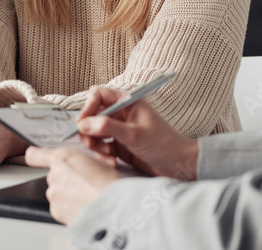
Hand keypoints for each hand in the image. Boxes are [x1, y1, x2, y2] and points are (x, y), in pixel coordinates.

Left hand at [25, 147, 122, 223]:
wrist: (112, 208)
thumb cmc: (110, 184)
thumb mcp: (99, 161)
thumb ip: (80, 160)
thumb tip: (77, 163)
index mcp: (64, 157)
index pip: (35, 155)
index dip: (36, 156)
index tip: (34, 157)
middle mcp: (54, 174)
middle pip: (55, 176)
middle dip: (67, 180)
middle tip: (85, 185)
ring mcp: (53, 194)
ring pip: (58, 193)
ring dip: (68, 195)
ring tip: (87, 197)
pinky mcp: (56, 211)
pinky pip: (60, 208)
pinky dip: (69, 209)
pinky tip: (83, 207)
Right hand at [74, 86, 197, 179]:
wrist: (179, 165)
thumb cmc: (164, 144)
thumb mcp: (134, 135)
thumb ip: (107, 127)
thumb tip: (83, 124)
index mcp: (127, 102)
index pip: (98, 95)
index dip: (88, 108)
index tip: (82, 124)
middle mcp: (121, 113)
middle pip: (93, 116)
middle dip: (89, 131)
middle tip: (91, 144)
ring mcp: (119, 130)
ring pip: (95, 133)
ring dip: (96, 145)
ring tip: (108, 155)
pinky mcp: (119, 145)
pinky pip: (102, 147)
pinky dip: (103, 155)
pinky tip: (113, 162)